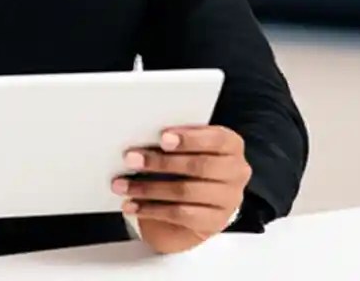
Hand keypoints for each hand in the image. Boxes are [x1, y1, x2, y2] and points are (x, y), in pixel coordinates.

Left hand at [115, 125, 251, 253]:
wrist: (202, 203)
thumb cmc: (192, 167)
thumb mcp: (191, 148)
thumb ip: (176, 141)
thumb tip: (143, 139)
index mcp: (232, 146)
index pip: (216, 139)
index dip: (189, 138)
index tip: (162, 138)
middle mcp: (236, 172)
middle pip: (199, 166)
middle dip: (162, 162)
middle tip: (132, 159)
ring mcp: (228, 199)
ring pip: (185, 192)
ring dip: (149, 188)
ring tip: (123, 185)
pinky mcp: (214, 222)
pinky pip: (179, 215)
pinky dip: (151, 209)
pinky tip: (133, 205)